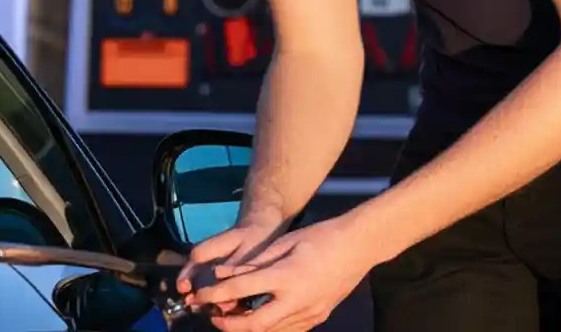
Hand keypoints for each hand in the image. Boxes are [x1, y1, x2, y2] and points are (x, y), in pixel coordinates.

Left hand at [185, 216, 374, 331]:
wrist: (359, 247)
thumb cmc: (320, 237)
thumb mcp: (284, 243)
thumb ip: (254, 263)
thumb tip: (223, 275)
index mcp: (287, 277)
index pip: (243, 290)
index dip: (217, 294)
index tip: (202, 295)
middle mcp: (298, 300)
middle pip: (255, 325)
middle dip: (229, 324)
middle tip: (213, 316)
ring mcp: (310, 313)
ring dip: (247, 328)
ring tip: (232, 317)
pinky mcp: (318, 318)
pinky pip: (287, 330)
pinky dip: (268, 328)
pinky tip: (258, 318)